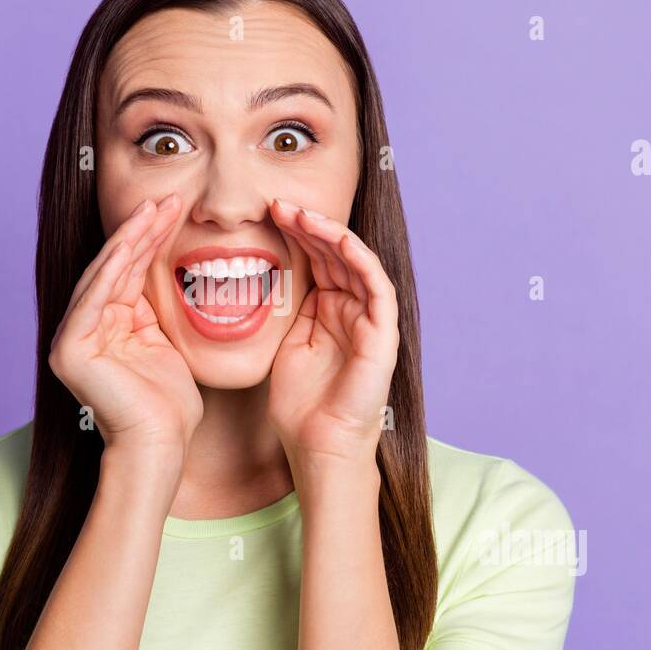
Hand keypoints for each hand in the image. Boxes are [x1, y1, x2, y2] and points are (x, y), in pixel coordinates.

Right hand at [48, 195, 201, 461]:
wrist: (160, 444)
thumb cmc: (170, 405)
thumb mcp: (164, 343)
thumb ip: (154, 311)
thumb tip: (165, 270)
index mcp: (104, 328)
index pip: (128, 273)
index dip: (149, 239)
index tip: (174, 209)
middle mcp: (82, 329)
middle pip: (114, 269)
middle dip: (141, 231)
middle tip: (168, 199)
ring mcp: (70, 338)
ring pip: (104, 276)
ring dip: (131, 240)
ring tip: (156, 209)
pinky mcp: (69, 348)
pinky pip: (95, 298)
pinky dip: (114, 267)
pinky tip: (134, 241)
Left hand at [267, 198, 399, 480]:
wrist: (318, 445)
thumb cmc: (299, 405)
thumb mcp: (284, 344)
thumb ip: (287, 309)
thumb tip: (270, 273)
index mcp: (329, 311)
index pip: (317, 260)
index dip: (295, 234)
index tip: (266, 214)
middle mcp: (352, 309)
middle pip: (334, 253)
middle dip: (308, 225)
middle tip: (278, 204)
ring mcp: (370, 319)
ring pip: (355, 261)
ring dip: (329, 233)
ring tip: (300, 214)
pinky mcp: (384, 332)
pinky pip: (376, 284)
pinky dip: (358, 258)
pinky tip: (336, 238)